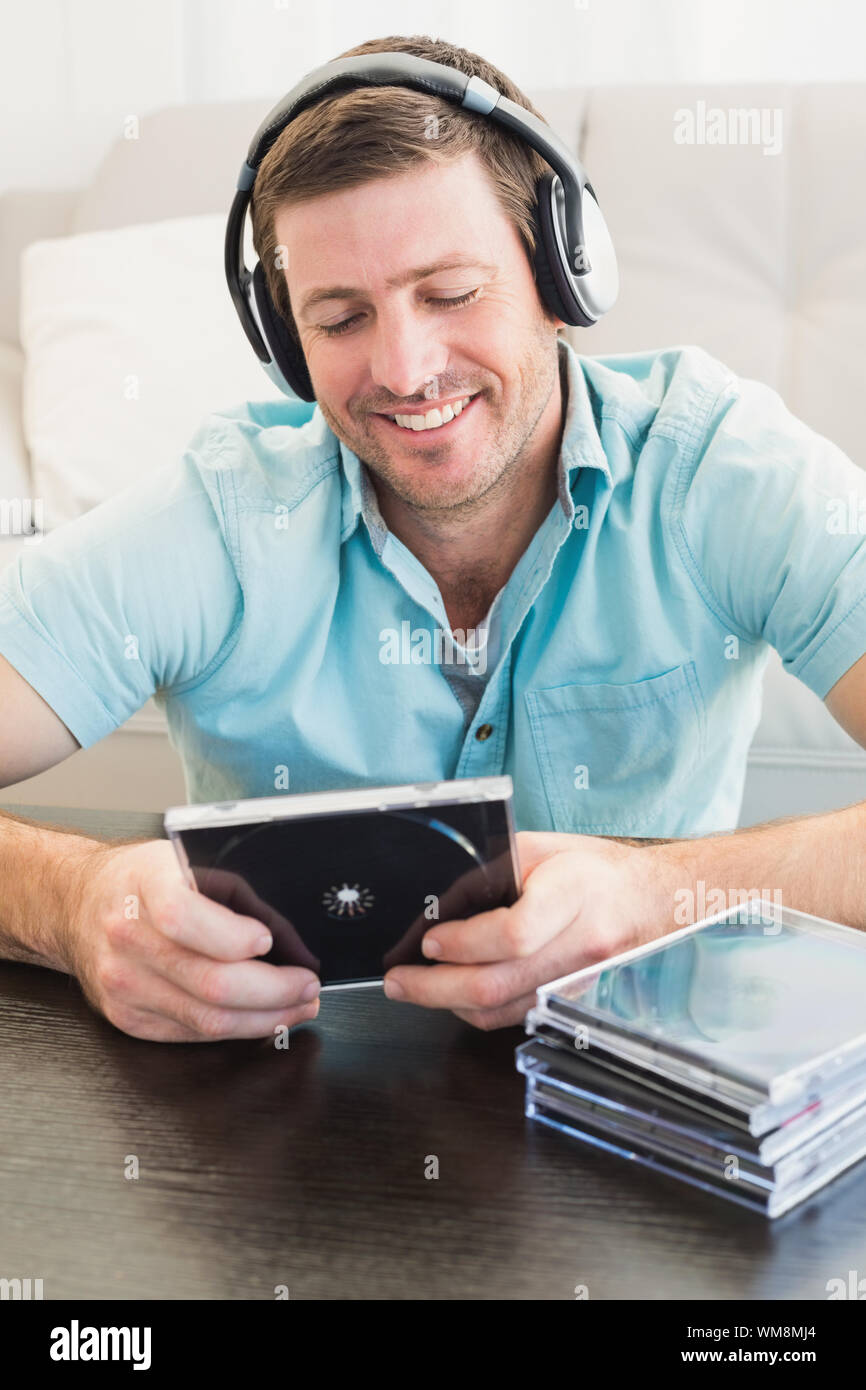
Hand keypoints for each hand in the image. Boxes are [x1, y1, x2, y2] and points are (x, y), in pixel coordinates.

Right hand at [59, 839, 321, 1041]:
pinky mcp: (128, 1018)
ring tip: (296, 1005)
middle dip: (275, 991)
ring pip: (208, 1020)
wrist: (78, 906)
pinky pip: (193, 1033)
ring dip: (265, 1018)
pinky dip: (236, 1029)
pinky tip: (260, 1016)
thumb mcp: (189, 863)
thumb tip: (293, 945)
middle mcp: (128, 939)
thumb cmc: (140, 880)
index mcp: (143, 886)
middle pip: (210, 983)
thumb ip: (241, 899)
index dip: (234, 937)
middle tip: (307, 985)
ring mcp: (124, 985)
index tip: (268, 941)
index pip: (185, 919)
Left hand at [382, 830, 669, 1029]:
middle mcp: (579, 945)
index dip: (465, 943)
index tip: (430, 940)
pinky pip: (512, 1013)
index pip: (515, 933)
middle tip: (398, 979)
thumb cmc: (592, 867)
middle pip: (498, 983)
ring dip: (447, 1003)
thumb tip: (439, 903)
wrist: (648, 900)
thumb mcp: (539, 848)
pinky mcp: (567, 997)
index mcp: (573, 894)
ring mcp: (575, 980)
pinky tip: (449, 993)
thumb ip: (490, 870)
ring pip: (501, 1008)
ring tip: (412, 987)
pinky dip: (474, 1007)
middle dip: (436, 987)